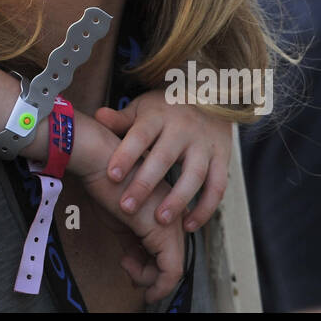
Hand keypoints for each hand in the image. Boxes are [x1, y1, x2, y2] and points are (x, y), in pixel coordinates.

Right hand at [79, 170, 185, 303]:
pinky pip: (170, 270)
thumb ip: (131, 239)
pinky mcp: (164, 232)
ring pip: (174, 269)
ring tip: (124, 264)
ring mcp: (173, 224)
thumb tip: (132, 261)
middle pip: (173, 261)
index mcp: (168, 207)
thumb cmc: (105, 181)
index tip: (126, 262)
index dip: (149, 264)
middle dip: (148, 274)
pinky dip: (155, 282)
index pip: (168, 247)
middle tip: (124, 267)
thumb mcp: (119, 216)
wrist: (98, 158)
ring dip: (148, 278)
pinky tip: (128, 268)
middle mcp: (177, 216)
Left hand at [93, 90, 231, 231]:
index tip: (112, 176)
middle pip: (164, 157)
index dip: (126, 154)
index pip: (140, 135)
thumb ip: (121, 119)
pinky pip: (217, 187)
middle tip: (126, 207)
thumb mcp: (143, 108)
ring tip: (158, 221)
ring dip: (177, 200)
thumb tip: (98, 116)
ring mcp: (205, 145)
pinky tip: (188, 226)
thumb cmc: (166, 109)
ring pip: (194, 174)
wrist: (211, 95)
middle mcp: (184, 129)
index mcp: (159, 116)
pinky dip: (205, 208)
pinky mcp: (222, 158)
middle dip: (145, 184)